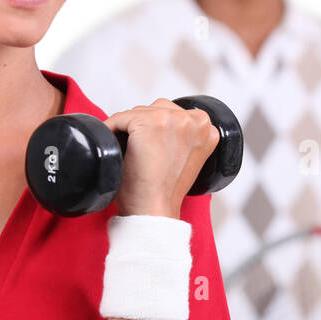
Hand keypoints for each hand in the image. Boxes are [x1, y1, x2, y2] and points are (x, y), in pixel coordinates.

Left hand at [104, 99, 219, 218]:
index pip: (175, 115)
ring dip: (128, 129)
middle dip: (143, 127)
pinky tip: (112, 146)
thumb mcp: (188, 159)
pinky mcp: (150, 122)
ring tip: (126, 150)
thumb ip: (184, 138)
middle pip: (158, 109)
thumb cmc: (166, 192)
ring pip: (139, 113)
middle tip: (135, 151)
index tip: (147, 145)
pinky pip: (121, 118)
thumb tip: (162, 126)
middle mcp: (195, 120)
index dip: (158, 130)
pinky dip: (111, 129)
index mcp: (209, 129)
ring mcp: (173, 119)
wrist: (155, 210)